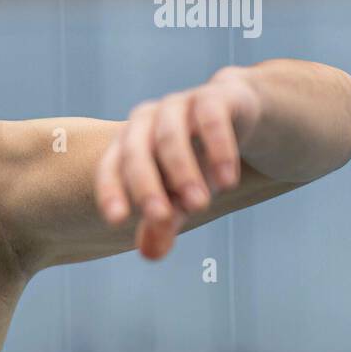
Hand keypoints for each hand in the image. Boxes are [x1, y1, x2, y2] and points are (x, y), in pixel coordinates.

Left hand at [94, 67, 261, 259]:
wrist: (240, 113)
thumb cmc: (198, 158)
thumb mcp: (181, 193)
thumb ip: (165, 221)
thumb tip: (150, 255)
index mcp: (129, 143)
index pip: (110, 167)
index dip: (110, 192)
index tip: (116, 222)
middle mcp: (146, 120)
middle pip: (135, 152)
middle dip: (146, 186)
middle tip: (161, 218)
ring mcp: (179, 104)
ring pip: (169, 135)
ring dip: (182, 171)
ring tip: (199, 206)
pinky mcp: (215, 95)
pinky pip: (210, 118)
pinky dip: (218, 149)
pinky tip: (227, 180)